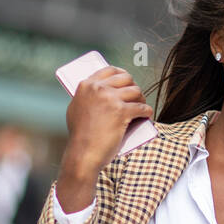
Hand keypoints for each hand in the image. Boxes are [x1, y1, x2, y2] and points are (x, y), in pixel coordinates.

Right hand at [62, 65, 153, 180]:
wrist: (83, 154)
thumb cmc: (80, 136)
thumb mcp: (76, 109)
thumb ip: (86, 97)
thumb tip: (98, 90)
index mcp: (86, 85)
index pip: (110, 70)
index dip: (122, 74)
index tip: (128, 80)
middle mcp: (98, 88)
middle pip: (126, 78)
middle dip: (134, 87)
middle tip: (137, 98)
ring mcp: (110, 99)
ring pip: (136, 91)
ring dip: (142, 99)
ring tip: (142, 107)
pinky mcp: (121, 112)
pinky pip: (142, 107)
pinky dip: (147, 112)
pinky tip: (147, 115)